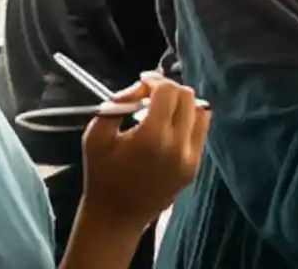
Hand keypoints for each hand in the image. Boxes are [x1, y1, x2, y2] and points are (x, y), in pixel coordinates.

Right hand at [80, 74, 209, 228]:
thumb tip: (139, 88)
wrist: (116, 217)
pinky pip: (200, 132)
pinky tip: (167, 129)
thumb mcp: (96, 135)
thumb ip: (117, 103)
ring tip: (159, 112)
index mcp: (153, 137)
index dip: (154, 80)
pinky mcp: (194, 168)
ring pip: (201, 112)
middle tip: (149, 96)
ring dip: (182, 104)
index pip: (169, 91)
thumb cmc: (101, 175)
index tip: (142, 82)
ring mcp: (190, 159)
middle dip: (168, 89)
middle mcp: (178, 147)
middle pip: (188, 97)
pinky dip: (188, 122)